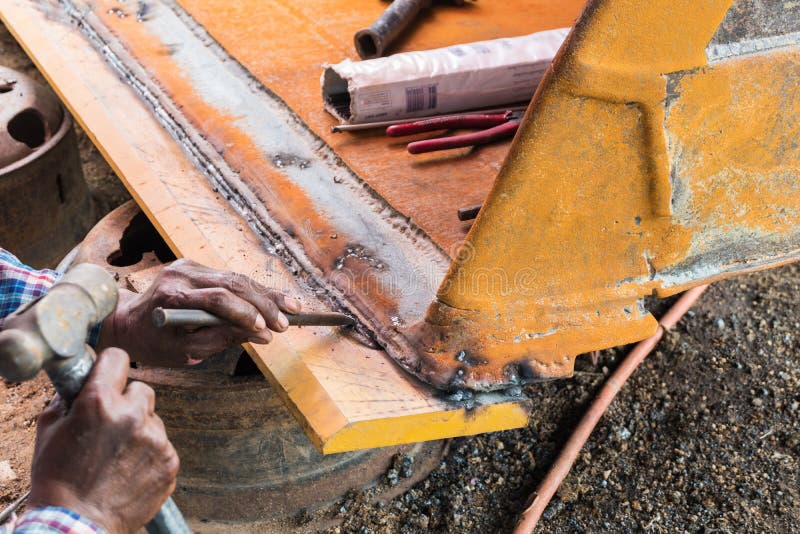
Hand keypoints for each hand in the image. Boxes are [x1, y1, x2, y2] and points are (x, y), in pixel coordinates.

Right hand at [28, 348, 178, 533]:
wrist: (77, 526)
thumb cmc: (57, 480)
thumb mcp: (49, 431)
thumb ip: (67, 397)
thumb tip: (81, 375)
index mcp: (100, 402)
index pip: (117, 358)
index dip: (110, 366)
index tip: (107, 375)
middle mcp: (133, 416)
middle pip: (141, 389)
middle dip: (127, 402)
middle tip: (110, 425)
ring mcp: (156, 439)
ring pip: (153, 419)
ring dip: (140, 429)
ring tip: (117, 456)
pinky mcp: (170, 461)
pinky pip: (163, 445)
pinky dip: (150, 454)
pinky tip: (130, 470)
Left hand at [99, 258, 300, 365]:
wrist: (127, 321)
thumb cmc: (153, 342)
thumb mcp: (184, 350)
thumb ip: (222, 339)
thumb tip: (262, 335)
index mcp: (173, 297)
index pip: (218, 299)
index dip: (247, 314)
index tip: (268, 330)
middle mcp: (181, 274)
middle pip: (233, 282)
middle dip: (264, 303)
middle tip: (286, 322)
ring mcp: (187, 266)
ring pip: (236, 277)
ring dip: (265, 294)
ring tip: (291, 307)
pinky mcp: (193, 265)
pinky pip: (230, 277)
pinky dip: (252, 291)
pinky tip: (273, 300)